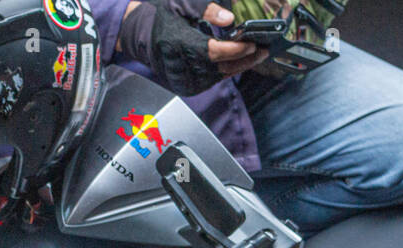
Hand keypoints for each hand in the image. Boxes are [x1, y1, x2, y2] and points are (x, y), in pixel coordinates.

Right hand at [120, 0, 267, 95]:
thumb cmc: (161, 15)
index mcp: (178, 42)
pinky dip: (225, 72)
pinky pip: (211, 81)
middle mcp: (180, 65)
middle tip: (262, 51)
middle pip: (220, 68)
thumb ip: (206, 9)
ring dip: (238, 67)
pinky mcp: (184, 86)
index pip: (213, 52)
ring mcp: (182, 78)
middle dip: (244, 59)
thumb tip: (229, 19)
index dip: (235, 50)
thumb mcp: (182, 2)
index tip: (252, 43)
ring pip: (218, 77)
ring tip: (254, 56)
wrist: (139, 35)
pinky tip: (237, 63)